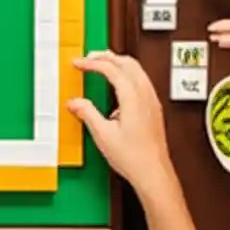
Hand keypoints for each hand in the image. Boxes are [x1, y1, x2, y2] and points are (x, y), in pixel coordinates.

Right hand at [67, 51, 175, 195]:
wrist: (154, 173)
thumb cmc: (133, 158)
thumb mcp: (103, 135)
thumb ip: (88, 114)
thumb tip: (75, 102)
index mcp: (133, 98)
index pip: (112, 69)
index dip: (93, 63)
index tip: (79, 63)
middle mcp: (146, 96)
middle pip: (128, 63)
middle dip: (107, 57)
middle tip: (89, 57)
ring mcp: (152, 101)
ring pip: (137, 69)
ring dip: (118, 63)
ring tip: (101, 65)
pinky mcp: (154, 109)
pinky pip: (142, 80)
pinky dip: (127, 73)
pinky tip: (118, 84)